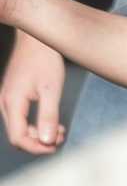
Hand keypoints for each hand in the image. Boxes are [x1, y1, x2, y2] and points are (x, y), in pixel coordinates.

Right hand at [0, 29, 66, 154]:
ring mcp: (7, 98)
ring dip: (39, 133)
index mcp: (12, 102)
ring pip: (19, 128)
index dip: (37, 148)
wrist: (36, 38)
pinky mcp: (13, 95)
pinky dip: (35, 123)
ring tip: (61, 130)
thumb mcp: (51, 89)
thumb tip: (47, 141)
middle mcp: (5, 102)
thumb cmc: (45, 59)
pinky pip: (21, 118)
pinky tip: (53, 120)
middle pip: (17, 135)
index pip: (18, 138)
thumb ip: (49, 116)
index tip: (56, 147)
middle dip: (39, 142)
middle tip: (62, 136)